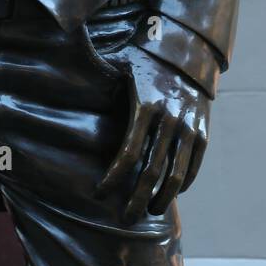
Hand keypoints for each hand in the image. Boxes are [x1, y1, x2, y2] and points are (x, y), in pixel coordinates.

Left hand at [95, 45, 208, 221]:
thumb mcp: (119, 62)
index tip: (99, 194)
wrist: (189, 48)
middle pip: (151, 171)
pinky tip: (171, 193)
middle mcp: (169, 118)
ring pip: (176, 175)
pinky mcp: (203, 130)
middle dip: (136, 199)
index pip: (127, 153)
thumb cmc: (144, 56)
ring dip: (161, 199)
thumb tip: (62, 77)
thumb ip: (97, 75)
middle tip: (125, 218)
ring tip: (149, 212)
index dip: (113, 178)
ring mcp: (189, 126)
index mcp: (145, 104)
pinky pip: (193, 165)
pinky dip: (183, 183)